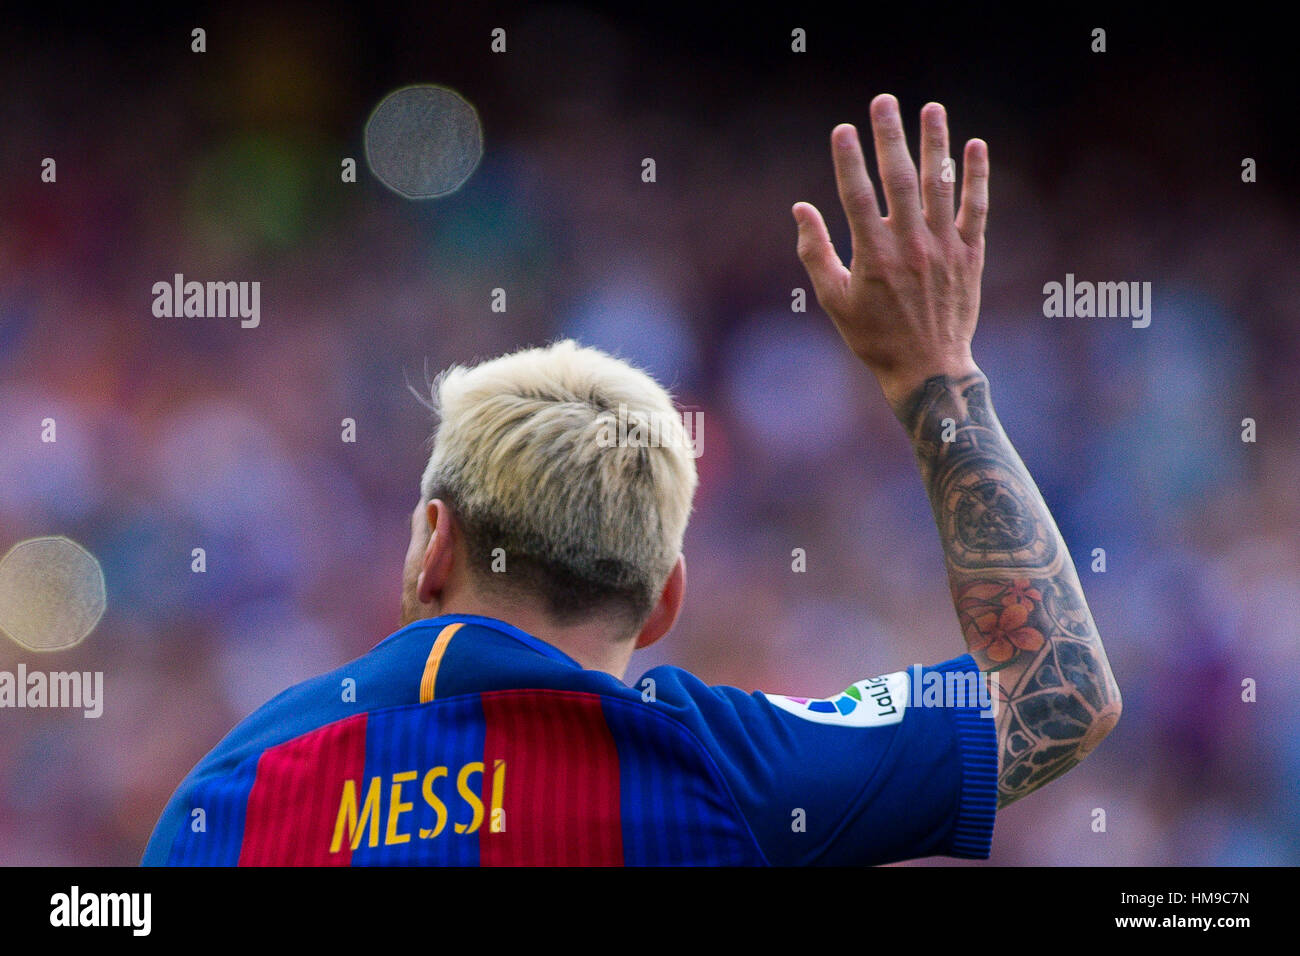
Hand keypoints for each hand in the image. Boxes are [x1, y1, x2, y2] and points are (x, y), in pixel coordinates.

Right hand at [793, 94, 987, 406]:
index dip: (848, 161)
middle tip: (884, 101)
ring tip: (931, 109)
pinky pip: (975, 208)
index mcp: (873, 256)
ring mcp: (943, 248)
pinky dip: (976, 176)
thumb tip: (801, 209)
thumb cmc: (874, 337)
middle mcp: (910, 246)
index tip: (842, 129)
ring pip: (939, 185)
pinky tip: (972, 146)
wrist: (928, 368)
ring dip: (935, 143)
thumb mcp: (834, 301)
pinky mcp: (969, 254)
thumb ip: (815, 253)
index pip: (857, 196)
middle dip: (890, 137)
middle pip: (898, 179)